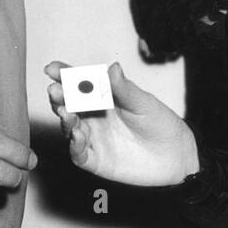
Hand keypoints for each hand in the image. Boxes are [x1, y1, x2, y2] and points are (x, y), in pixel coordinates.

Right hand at [44, 61, 198, 186]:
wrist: (175, 155)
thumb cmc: (160, 124)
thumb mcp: (143, 103)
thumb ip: (124, 89)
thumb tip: (112, 68)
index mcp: (103, 98)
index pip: (79, 84)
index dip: (64, 75)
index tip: (52, 69)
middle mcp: (93, 116)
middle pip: (68, 104)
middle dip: (59, 96)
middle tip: (55, 90)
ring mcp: (93, 138)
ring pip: (69, 127)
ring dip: (65, 119)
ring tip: (67, 113)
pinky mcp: (96, 160)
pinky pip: (79, 153)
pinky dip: (75, 145)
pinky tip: (77, 135)